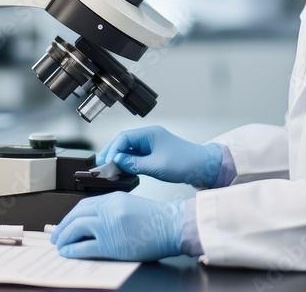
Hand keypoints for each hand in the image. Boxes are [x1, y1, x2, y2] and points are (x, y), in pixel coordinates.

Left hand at [50, 192, 184, 260]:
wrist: (172, 226)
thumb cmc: (156, 219)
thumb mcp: (130, 205)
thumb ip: (110, 210)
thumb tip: (90, 222)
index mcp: (112, 198)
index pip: (82, 206)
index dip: (69, 216)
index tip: (64, 223)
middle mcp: (108, 209)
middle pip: (75, 217)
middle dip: (62, 228)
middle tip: (56, 236)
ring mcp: (108, 226)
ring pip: (76, 230)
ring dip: (64, 239)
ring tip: (60, 245)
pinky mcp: (111, 244)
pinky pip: (84, 247)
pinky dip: (73, 250)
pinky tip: (68, 252)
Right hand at [98, 126, 222, 187]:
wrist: (203, 167)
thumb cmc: (184, 163)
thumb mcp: (155, 166)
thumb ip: (133, 163)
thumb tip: (116, 161)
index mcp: (150, 134)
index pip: (124, 138)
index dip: (112, 150)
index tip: (105, 162)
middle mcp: (150, 137)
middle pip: (124, 142)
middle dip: (112, 153)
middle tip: (102, 166)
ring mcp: (152, 145)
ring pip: (130, 150)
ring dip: (119, 159)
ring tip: (110, 170)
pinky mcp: (155, 154)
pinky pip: (137, 156)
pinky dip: (128, 163)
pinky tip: (123, 171)